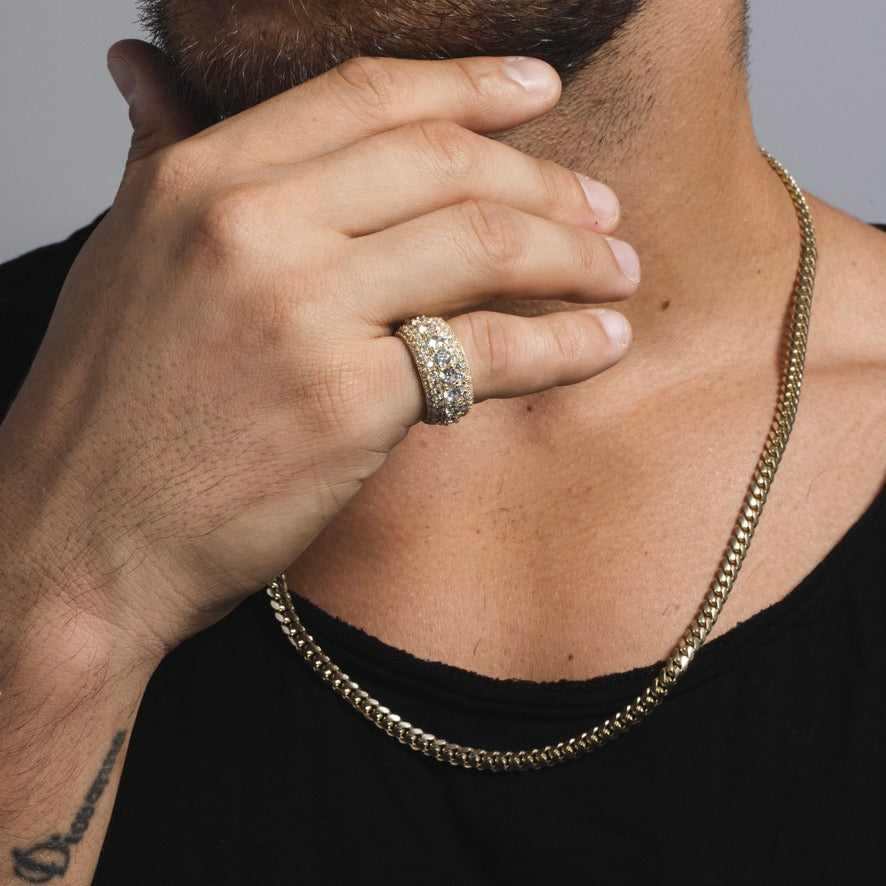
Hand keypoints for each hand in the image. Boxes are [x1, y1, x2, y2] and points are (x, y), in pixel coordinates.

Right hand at [0, 40, 638, 662]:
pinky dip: (563, 344)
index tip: (540, 91)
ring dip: (572, 254)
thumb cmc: (111, 410)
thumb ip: (160, 153)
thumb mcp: (127, 255)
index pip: (366, 96)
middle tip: (599, 207)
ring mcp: (302, 312)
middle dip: (545, 181)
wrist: (84, 536)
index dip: (471, 86)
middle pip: (444, 164)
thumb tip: (145, 68)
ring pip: (480, 245)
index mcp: (201, 179)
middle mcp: (252, 227)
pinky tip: (604, 342)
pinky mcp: (348, 403)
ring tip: (617, 270)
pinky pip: (487, 352)